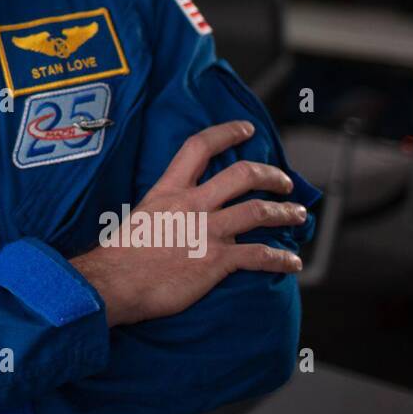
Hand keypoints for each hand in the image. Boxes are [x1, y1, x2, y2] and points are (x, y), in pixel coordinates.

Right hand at [71, 120, 305, 327]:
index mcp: (168, 190)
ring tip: (298, 215)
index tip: (246, 130)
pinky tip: (292, 262)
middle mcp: (192, 205)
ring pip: (259, 211)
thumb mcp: (139, 217)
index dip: (227, 133)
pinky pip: (259, 255)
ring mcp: (206, 231)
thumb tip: (172, 214)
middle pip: (242, 175)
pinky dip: (282, 258)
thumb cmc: (119, 256)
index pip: (199, 148)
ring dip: (286, 213)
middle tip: (284, 182)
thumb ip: (162, 210)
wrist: (114, 283)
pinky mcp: (216, 260)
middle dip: (271, 175)